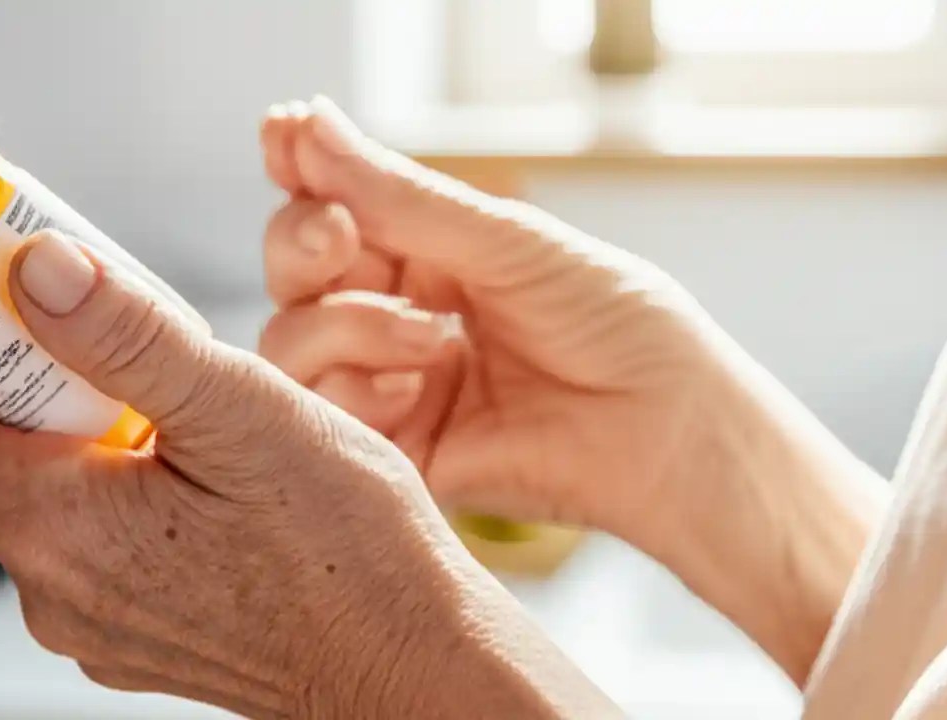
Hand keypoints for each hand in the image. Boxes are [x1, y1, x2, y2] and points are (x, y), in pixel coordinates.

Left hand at [0, 231, 616, 717]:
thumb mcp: (244, 414)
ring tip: (169, 397)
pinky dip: (116, 489)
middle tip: (96, 320)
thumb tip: (39, 269)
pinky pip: (93, 546)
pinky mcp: (139, 637)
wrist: (414, 668)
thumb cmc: (349, 555)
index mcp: (57, 530)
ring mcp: (97, 625)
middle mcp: (56, 593)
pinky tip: (195, 468)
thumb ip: (130, 339)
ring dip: (80, 434)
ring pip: (46, 500)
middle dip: (27, 376)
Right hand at [258, 98, 726, 546]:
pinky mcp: (392, 453)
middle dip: (302, 245)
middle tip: (339, 237)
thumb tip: (308, 125)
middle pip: (294, 270)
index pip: (333, 206)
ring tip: (430, 338)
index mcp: (428, 254)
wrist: (666, 426)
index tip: (279, 137)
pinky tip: (415, 389)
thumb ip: (398, 198)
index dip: (298, 171)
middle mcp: (397, 313)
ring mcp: (390, 382)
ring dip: (345, 326)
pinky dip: (356, 391)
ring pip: (290, 342)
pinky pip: (321, 415)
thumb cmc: (613, 322)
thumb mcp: (505, 241)